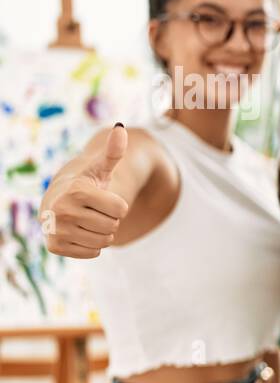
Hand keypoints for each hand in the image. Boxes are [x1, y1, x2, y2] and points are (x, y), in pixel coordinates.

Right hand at [43, 123, 129, 258]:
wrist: (58, 200)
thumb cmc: (86, 183)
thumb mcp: (101, 167)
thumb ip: (113, 151)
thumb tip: (121, 128)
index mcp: (77, 190)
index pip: (122, 210)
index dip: (118, 205)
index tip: (102, 198)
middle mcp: (62, 210)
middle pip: (113, 227)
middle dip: (109, 219)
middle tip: (93, 210)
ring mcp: (56, 230)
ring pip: (104, 242)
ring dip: (102, 233)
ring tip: (87, 220)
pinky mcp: (55, 246)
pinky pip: (93, 253)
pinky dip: (92, 246)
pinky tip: (79, 232)